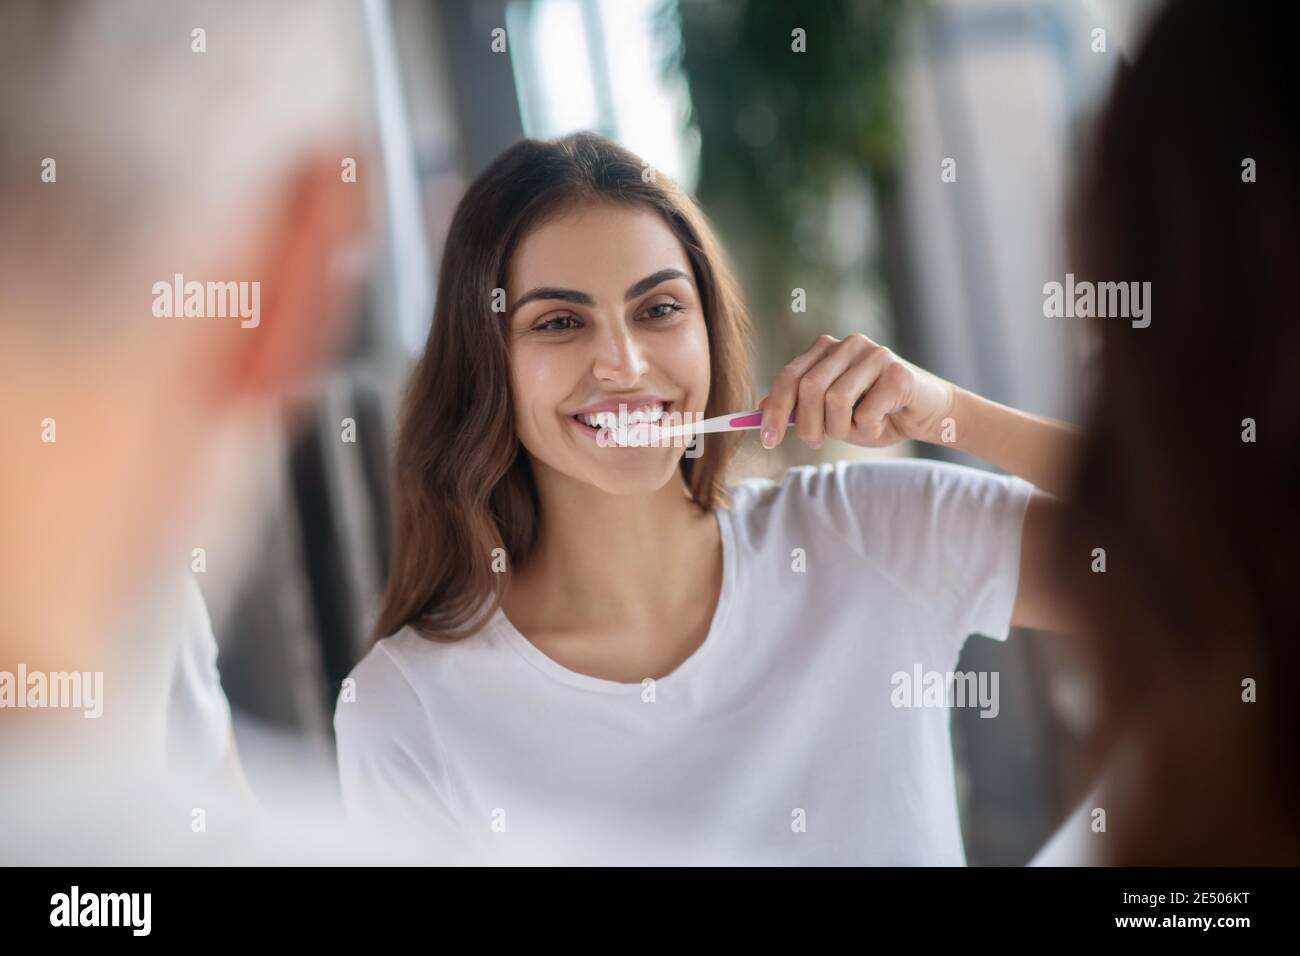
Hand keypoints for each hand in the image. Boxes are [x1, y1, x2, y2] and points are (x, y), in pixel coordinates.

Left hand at [757, 333, 955, 448]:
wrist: (928, 415)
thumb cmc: (875, 413)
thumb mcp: (828, 414)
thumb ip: (796, 408)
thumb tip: (757, 410)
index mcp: (826, 349)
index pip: (788, 376)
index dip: (774, 410)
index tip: (767, 441)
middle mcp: (849, 344)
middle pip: (808, 388)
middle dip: (807, 426)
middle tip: (817, 442)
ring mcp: (875, 354)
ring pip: (836, 400)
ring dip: (841, 429)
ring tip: (855, 429)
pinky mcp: (898, 372)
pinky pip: (866, 412)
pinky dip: (869, 428)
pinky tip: (883, 421)